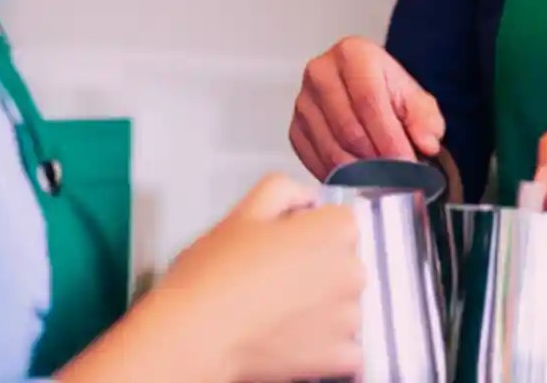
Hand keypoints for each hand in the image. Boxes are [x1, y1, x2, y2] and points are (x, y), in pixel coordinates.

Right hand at [138, 175, 363, 381]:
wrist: (194, 334)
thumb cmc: (214, 273)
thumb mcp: (244, 212)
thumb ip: (284, 190)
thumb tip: (307, 199)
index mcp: (335, 231)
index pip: (343, 224)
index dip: (313, 233)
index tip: (289, 247)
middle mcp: (352, 271)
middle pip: (346, 265)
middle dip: (320, 270)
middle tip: (278, 280)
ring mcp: (349, 317)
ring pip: (346, 307)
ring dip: (323, 310)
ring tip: (279, 313)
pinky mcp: (340, 357)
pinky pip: (348, 349)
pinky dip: (327, 348)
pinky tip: (294, 341)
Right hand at [290, 36, 444, 179]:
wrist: (363, 90)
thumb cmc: (388, 92)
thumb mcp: (415, 98)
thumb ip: (425, 118)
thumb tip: (426, 143)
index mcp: (353, 54)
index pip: (369, 100)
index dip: (389, 136)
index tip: (406, 162)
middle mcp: (321, 72)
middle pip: (349, 128)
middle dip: (377, 159)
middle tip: (397, 177)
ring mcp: (304, 101)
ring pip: (331, 148)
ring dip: (360, 172)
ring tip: (382, 180)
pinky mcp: (295, 127)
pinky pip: (315, 159)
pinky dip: (339, 175)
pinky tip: (359, 178)